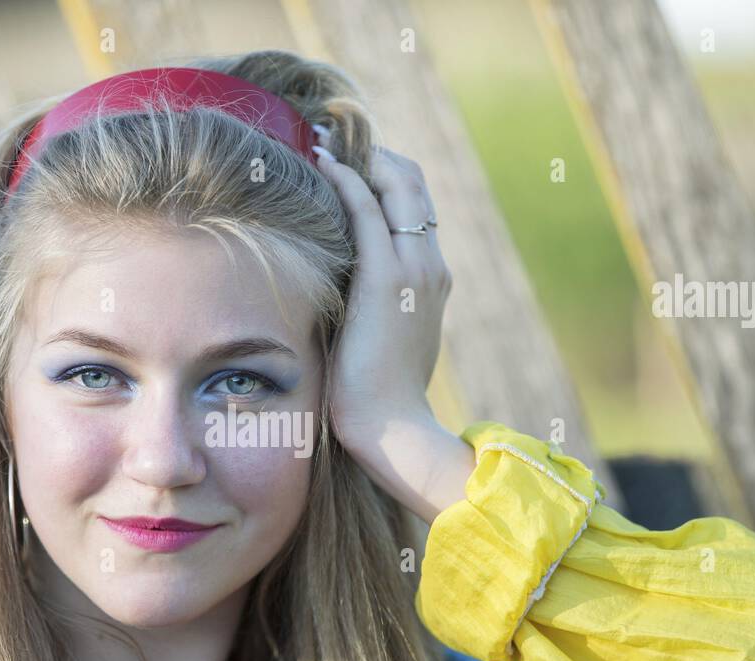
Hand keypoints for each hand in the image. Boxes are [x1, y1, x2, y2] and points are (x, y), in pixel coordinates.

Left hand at [314, 135, 470, 523]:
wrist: (393, 427)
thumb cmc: (378, 397)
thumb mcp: (382, 343)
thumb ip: (375, 312)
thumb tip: (344, 303)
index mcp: (433, 279)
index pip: (416, 208)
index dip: (387, 176)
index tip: (350, 160)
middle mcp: (431, 265)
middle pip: (412, 185)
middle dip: (375, 155)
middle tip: (333, 139)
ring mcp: (414, 268)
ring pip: (396, 186)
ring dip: (361, 158)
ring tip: (322, 140)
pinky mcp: (387, 277)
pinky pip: (367, 209)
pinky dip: (347, 179)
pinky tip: (321, 162)